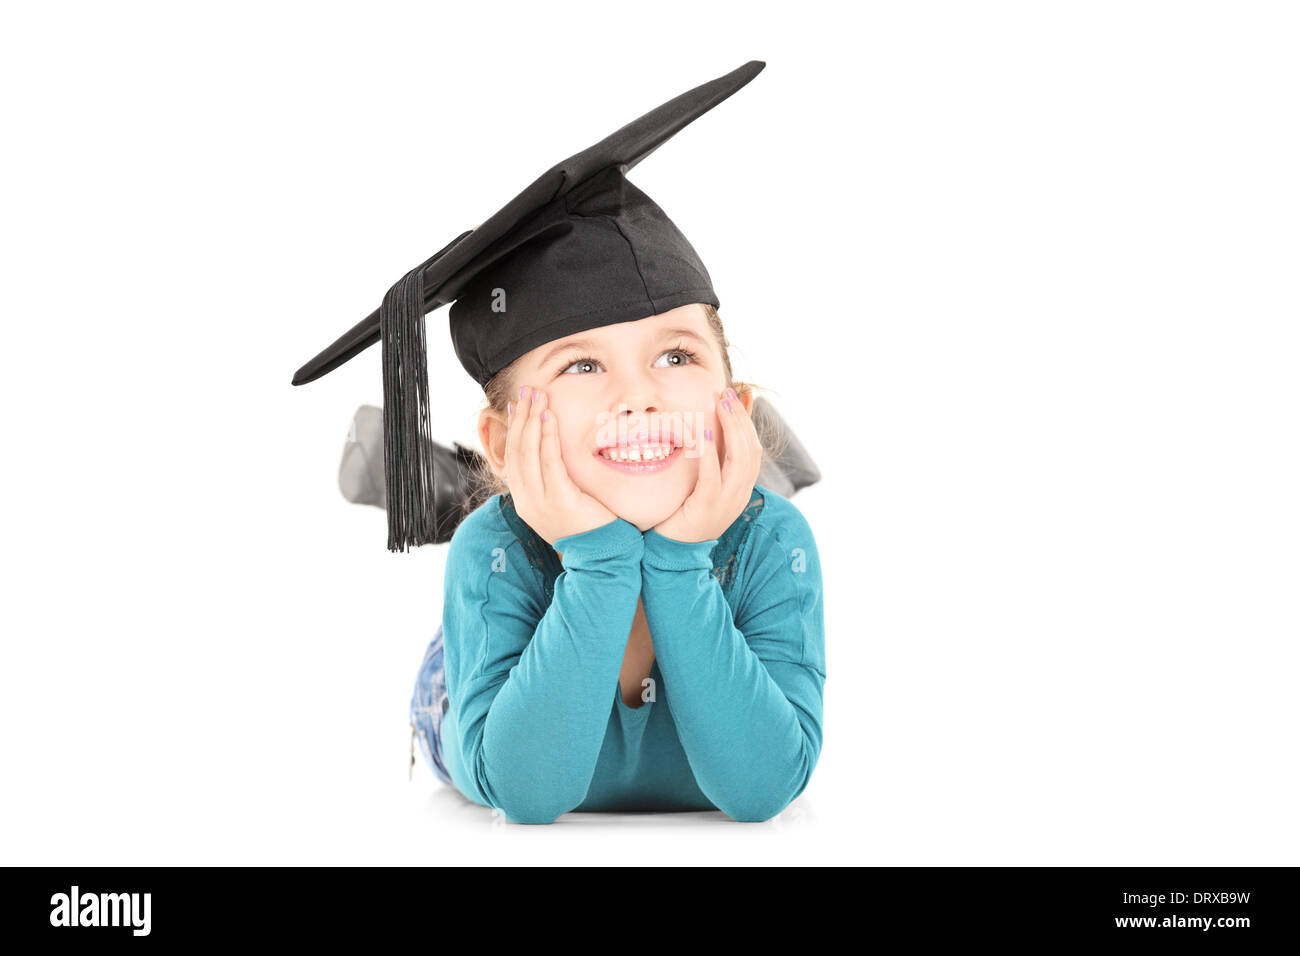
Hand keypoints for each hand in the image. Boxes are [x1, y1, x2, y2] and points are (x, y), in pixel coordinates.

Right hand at [505, 385, 616, 545]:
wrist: (602, 557)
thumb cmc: (589, 528)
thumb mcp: (563, 504)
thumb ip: (554, 483)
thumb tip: (555, 458)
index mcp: (525, 502)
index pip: (512, 459)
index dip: (514, 430)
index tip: (519, 406)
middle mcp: (527, 502)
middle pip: (516, 451)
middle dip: (521, 418)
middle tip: (527, 392)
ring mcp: (540, 503)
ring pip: (528, 454)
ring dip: (532, 421)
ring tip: (538, 397)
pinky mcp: (560, 501)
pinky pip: (549, 463)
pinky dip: (547, 438)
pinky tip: (550, 419)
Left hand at [652, 387, 761, 543]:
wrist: (672, 552)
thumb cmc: (683, 513)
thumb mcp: (703, 482)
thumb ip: (712, 457)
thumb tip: (713, 427)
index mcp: (741, 487)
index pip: (753, 448)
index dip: (746, 420)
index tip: (736, 394)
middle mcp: (740, 494)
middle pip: (750, 449)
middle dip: (739, 418)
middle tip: (725, 393)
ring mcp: (727, 502)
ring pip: (740, 460)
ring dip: (731, 428)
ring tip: (719, 404)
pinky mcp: (707, 508)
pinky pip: (713, 477)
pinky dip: (710, 453)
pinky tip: (704, 433)